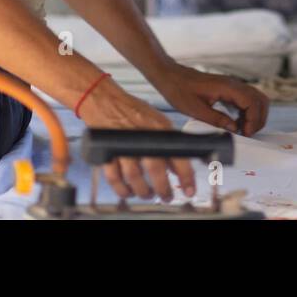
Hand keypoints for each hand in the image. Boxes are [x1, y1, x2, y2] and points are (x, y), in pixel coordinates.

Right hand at [79, 78, 197, 200]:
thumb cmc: (132, 111)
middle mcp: (142, 137)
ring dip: (143, 191)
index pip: (177, 155)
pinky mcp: (106, 151)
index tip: (191, 190)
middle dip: (163, 188)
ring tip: (148, 195)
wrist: (105, 100)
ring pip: (134, 176)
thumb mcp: (157, 122)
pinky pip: (113, 177)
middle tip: (167, 196)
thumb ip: (168, 144)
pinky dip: (121, 189)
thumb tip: (177, 167)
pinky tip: (128, 192)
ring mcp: (123, 145)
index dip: (186, 175)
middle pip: (155, 169)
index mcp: (159, 129)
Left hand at [154, 63, 269, 136]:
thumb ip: (217, 120)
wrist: (171, 76)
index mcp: (227, 87)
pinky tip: (237, 123)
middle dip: (259, 119)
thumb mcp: (196, 110)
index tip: (246, 134)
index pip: (252, 102)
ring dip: (254, 115)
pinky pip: (246, 100)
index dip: (253, 120)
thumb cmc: (180, 90)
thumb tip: (234, 129)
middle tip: (248, 134)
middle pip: (260, 100)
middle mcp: (233, 84)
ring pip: (255, 99)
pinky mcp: (228, 90)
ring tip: (243, 130)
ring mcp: (232, 86)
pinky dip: (247, 112)